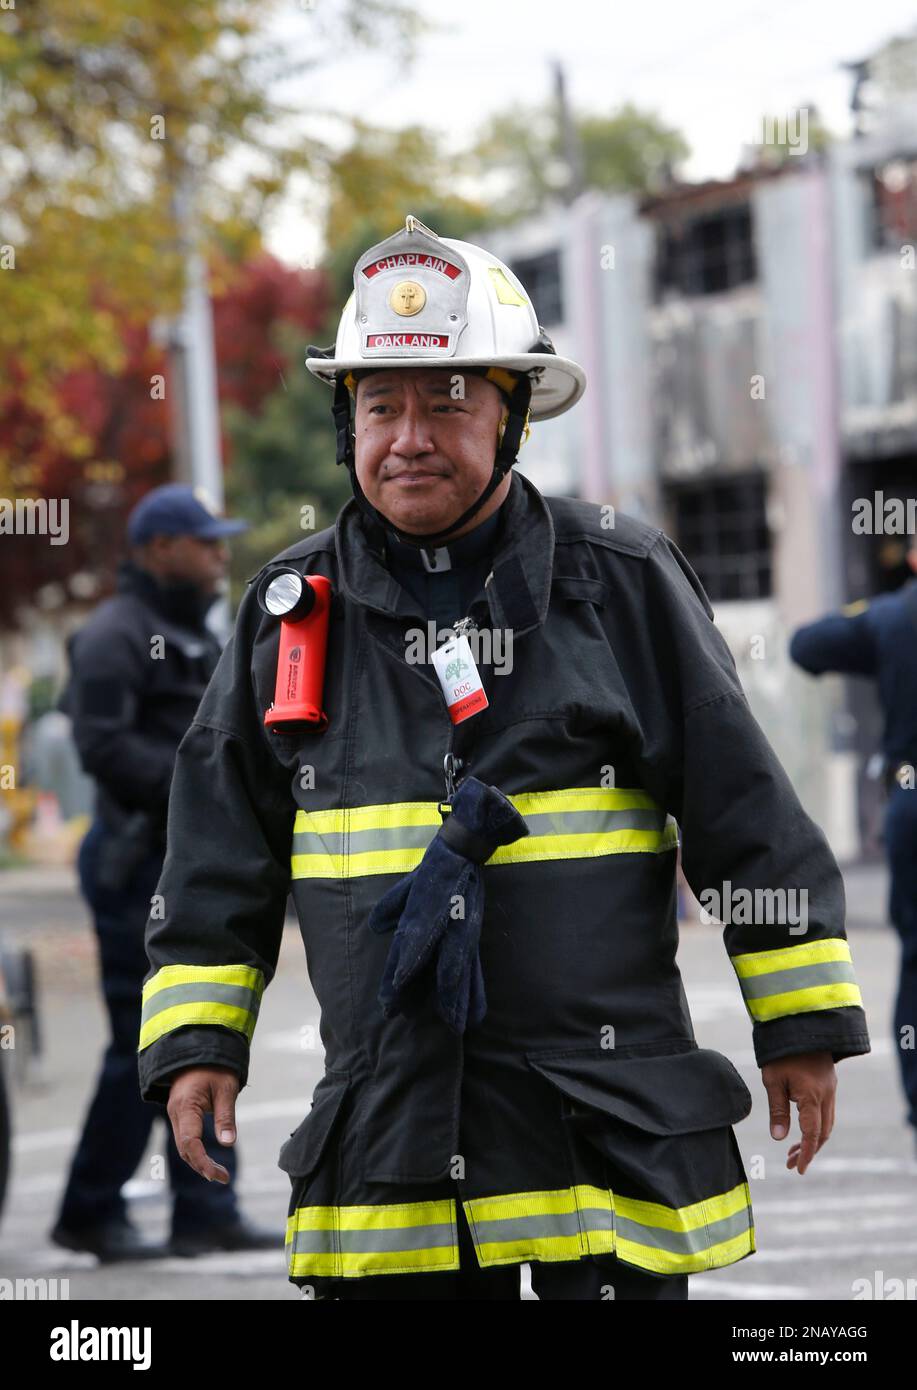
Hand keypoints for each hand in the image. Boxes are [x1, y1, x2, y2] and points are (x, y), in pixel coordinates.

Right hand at [166, 1065, 239, 1183]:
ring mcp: (175, 1113)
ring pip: (183, 1145)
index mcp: (186, 1106)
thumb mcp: (226, 1089)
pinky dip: (195, 1151)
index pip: (190, 1143)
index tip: (218, 1175)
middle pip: (184, 1149)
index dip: (202, 1162)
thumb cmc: (215, 1067)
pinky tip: (208, 1159)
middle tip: (224, 1177)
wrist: (198, 1048)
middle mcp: (175, 1113)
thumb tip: (228, 1143)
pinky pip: (184, 1138)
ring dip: (198, 1161)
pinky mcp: (180, 1113)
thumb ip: (225, 1116)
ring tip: (218, 1173)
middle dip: (202, 1166)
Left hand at [761, 1050, 835, 1174]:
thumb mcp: (772, 1080)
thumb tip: (779, 1138)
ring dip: (813, 1139)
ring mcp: (830, 1089)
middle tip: (791, 1163)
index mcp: (811, 1096)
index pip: (812, 1133)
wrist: (800, 1025)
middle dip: (809, 1150)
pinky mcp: (829, 1083)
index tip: (799, 1169)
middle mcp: (826, 1095)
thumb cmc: (781, 1052)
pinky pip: (827, 1111)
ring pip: (827, 1122)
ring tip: (794, 1150)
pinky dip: (817, 1125)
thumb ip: (777, 1110)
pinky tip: (803, 1128)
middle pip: (823, 1132)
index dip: (806, 1153)